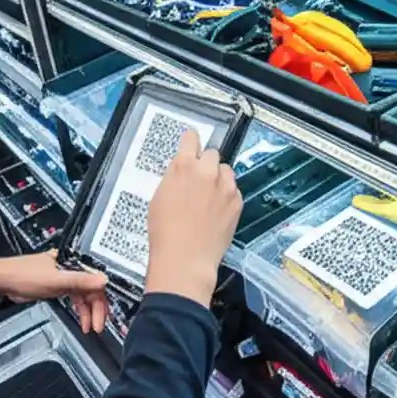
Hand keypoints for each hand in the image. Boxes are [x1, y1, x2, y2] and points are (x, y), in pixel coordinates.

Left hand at [0, 251, 109, 333]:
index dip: (101, 300)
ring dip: (88, 312)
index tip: (103, 317)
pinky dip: (79, 309)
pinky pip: (75, 298)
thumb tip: (103, 280)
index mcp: (73, 261)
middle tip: (98, 326)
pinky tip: (81, 320)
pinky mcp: (59, 286)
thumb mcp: (55, 280)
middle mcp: (72, 268)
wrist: (2, 281)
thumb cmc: (23, 275)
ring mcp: (65, 277)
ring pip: (84, 296)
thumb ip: (80, 281)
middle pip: (92, 289)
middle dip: (96, 309)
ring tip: (89, 327)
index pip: (96, 280)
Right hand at [146, 130, 242, 306]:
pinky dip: (227, 196)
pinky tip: (216, 211)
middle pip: (212, 154)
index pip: (191, 138)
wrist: (185, 258)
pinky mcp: (237, 201)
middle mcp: (206, 171)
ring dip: (219, 178)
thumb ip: (175, 177)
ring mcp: (225, 186)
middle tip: (199, 179)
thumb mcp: (159, 197)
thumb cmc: (166, 233)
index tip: (192, 141)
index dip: (191, 140)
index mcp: (183, 167)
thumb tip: (182, 172)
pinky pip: (234, 189)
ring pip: (226, 171)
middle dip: (206, 164)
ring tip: (208, 198)